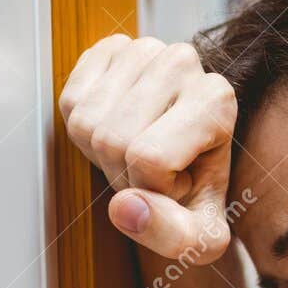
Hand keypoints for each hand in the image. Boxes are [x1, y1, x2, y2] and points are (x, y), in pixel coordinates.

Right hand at [58, 34, 236, 261]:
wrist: (181, 167)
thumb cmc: (194, 202)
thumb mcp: (200, 238)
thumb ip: (175, 237)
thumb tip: (125, 208)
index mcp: (217, 100)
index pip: (150, 159)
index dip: (153, 188)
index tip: (177, 185)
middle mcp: (183, 61)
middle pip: (113, 140)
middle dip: (124, 173)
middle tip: (152, 175)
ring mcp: (143, 50)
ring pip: (87, 122)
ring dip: (101, 153)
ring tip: (136, 153)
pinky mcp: (108, 51)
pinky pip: (70, 101)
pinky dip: (83, 127)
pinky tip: (115, 128)